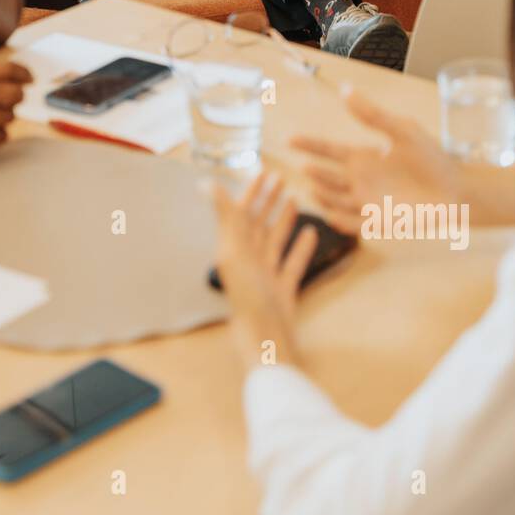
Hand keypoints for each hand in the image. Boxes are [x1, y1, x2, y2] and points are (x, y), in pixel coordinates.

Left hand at [212, 172, 316, 371]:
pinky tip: (311, 232)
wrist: (265, 342)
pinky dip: (300, 248)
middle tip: (282, 179)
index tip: (264, 172)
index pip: (240, 213)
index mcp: (232, 250)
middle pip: (257, 225)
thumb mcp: (235, 251)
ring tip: (294, 200)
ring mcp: (265, 277)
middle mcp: (247, 261)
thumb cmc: (249, 297)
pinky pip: (292, 264)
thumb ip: (225, 216)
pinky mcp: (283, 291)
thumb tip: (204, 183)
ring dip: (283, 221)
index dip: (252, 192)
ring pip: (274, 242)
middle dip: (267, 201)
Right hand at [291, 87, 514, 232]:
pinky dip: (340, 221)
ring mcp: (367, 203)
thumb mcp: (402, 131)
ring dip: (323, 196)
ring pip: (335, 201)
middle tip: (302, 167)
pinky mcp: (378, 222)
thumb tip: (346, 90)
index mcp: (363, 157)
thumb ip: (372, 115)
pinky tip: (329, 215)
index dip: (310, 145)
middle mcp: (360, 180)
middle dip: (314, 172)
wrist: (457, 190)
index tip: (289, 139)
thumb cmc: (432, 159)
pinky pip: (353, 224)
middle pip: (327, 177)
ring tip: (312, 189)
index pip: (329, 151)